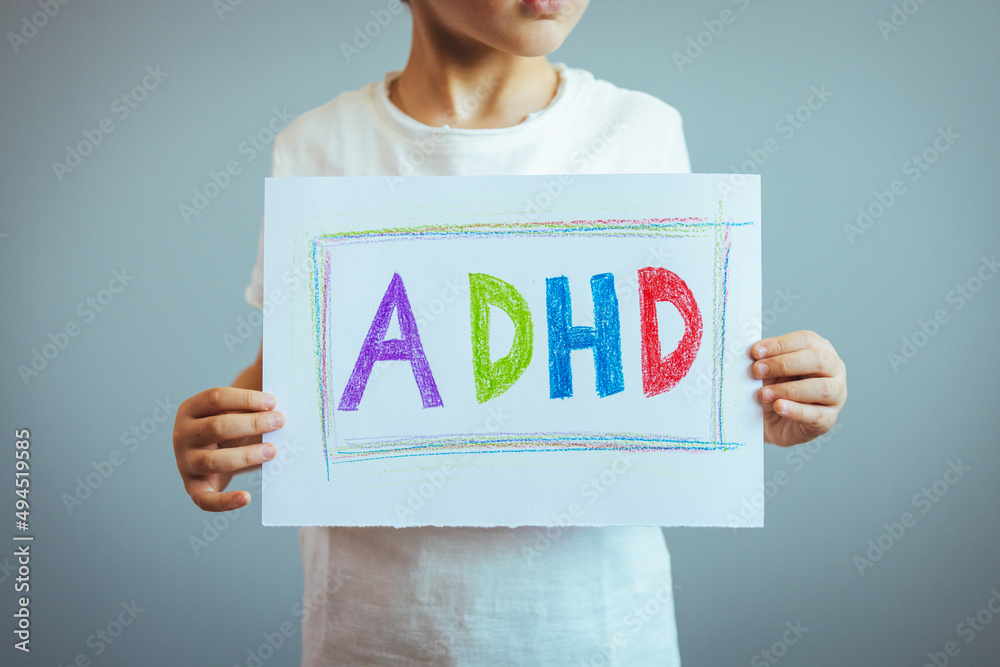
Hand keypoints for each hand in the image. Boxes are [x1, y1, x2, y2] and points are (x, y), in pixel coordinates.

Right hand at [173, 387, 283, 510]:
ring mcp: (185, 462)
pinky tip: (247, 498)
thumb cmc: (234, 428)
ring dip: (247, 455)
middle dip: (253, 424)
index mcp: (191, 408)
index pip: (216, 397)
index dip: (245, 399)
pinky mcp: (193, 488)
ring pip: (215, 459)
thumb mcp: (238, 406)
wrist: (214, 458)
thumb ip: (252, 383)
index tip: (273, 402)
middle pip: (218, 426)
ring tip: (274, 451)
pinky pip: (206, 499)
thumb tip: (272, 348)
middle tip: (281, 422)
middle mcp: (182, 434)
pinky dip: (226, 501)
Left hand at [751, 330, 846, 446]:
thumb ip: (765, 361)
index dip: (780, 344)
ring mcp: (836, 396)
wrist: (771, 423)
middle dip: (784, 364)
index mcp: (820, 350)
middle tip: (758, 371)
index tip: (756, 352)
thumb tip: (754, 353)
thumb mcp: (768, 371)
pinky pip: (816, 415)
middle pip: (817, 360)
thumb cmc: (774, 389)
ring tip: (764, 394)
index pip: (806, 340)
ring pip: (822, 388)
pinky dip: (795, 411)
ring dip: (788, 390)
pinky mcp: (828, 420)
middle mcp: (834, 370)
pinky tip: (779, 407)